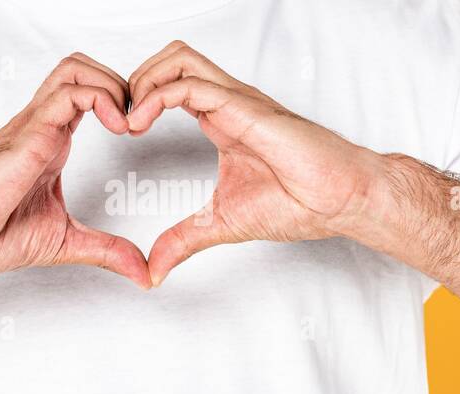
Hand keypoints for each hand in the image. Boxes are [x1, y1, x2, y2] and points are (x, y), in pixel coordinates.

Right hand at [0, 53, 150, 288]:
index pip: (86, 94)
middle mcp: (41, 126)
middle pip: (81, 68)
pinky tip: (117, 128)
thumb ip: (106, 250)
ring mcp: (32, 126)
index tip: (140, 134)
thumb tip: (142, 273)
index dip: (120, 102)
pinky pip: (67, 95)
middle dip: (121, 82)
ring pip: (74, 69)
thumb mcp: (64, 242)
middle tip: (138, 121)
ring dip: (112, 85)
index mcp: (50, 143)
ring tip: (128, 123)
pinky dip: (101, 100)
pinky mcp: (28, 135)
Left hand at [126, 41, 378, 285]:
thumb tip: (154, 270)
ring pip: (178, 59)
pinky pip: (193, 85)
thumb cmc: (301, 202)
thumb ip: (184, 240)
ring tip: (127, 119)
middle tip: (117, 119)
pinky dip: (158, 97)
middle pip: (171, 58)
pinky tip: (141, 124)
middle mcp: (228, 102)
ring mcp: (238, 100)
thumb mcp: (222, 223)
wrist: (342, 200)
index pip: (171, 84)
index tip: (119, 132)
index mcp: (221, 119)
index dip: (139, 99)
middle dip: (135, 79)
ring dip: (143, 81)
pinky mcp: (246, 108)